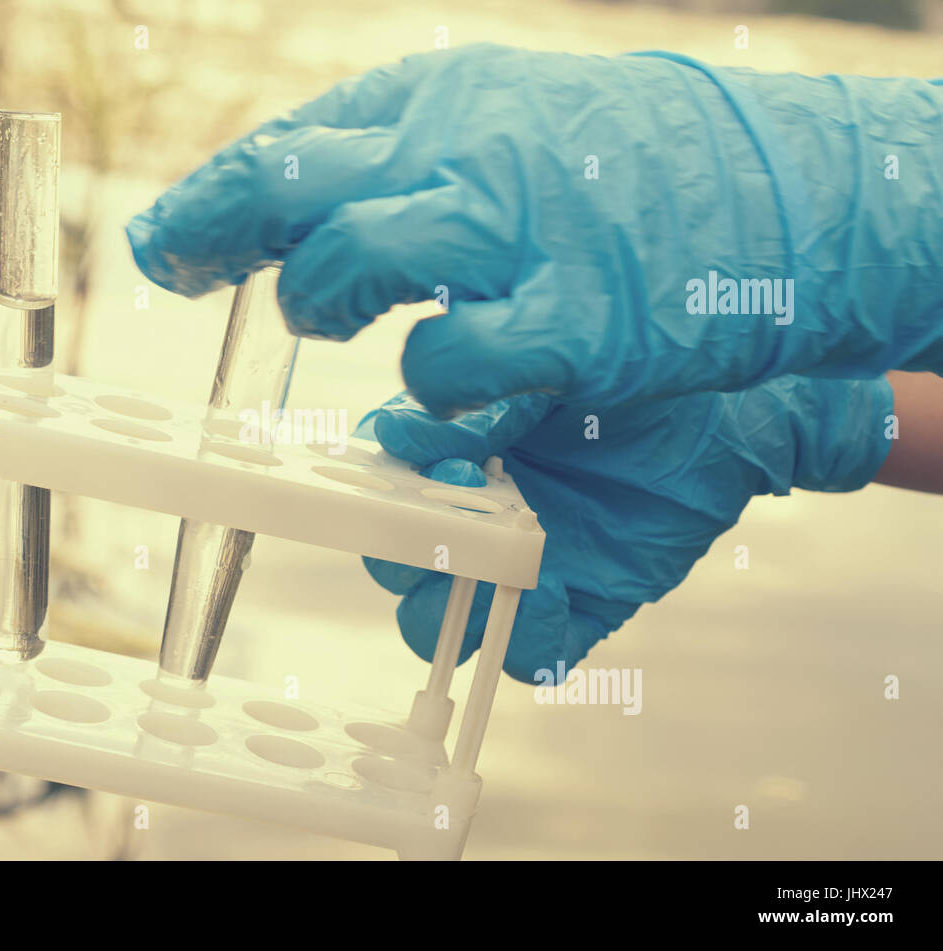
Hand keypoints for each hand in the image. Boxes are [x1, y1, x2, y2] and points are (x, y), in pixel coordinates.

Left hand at [127, 44, 942, 415]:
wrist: (772, 193)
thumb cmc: (612, 165)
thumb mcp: (494, 122)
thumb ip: (391, 160)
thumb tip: (281, 209)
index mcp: (442, 105)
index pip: (289, 147)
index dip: (208, 207)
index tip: (164, 253)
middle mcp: (465, 151)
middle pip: (298, 190)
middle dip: (239, 245)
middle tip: (248, 291)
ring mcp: (517, 233)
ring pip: (352, 259)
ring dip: (325, 304)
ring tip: (340, 329)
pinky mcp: (574, 320)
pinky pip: (452, 362)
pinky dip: (428, 388)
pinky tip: (445, 390)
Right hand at [356, 376, 892, 681]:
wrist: (726, 421)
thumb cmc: (626, 387)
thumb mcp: (545, 382)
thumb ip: (475, 412)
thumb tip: (398, 435)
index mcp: (446, 461)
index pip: (377, 493)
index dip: (385, 489)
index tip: (437, 457)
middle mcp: (469, 520)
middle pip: (392, 565)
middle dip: (406, 553)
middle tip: (462, 514)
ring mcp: (514, 570)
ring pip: (436, 625)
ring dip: (448, 608)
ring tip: (501, 561)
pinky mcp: (572, 611)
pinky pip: (525, 656)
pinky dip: (526, 637)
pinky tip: (558, 591)